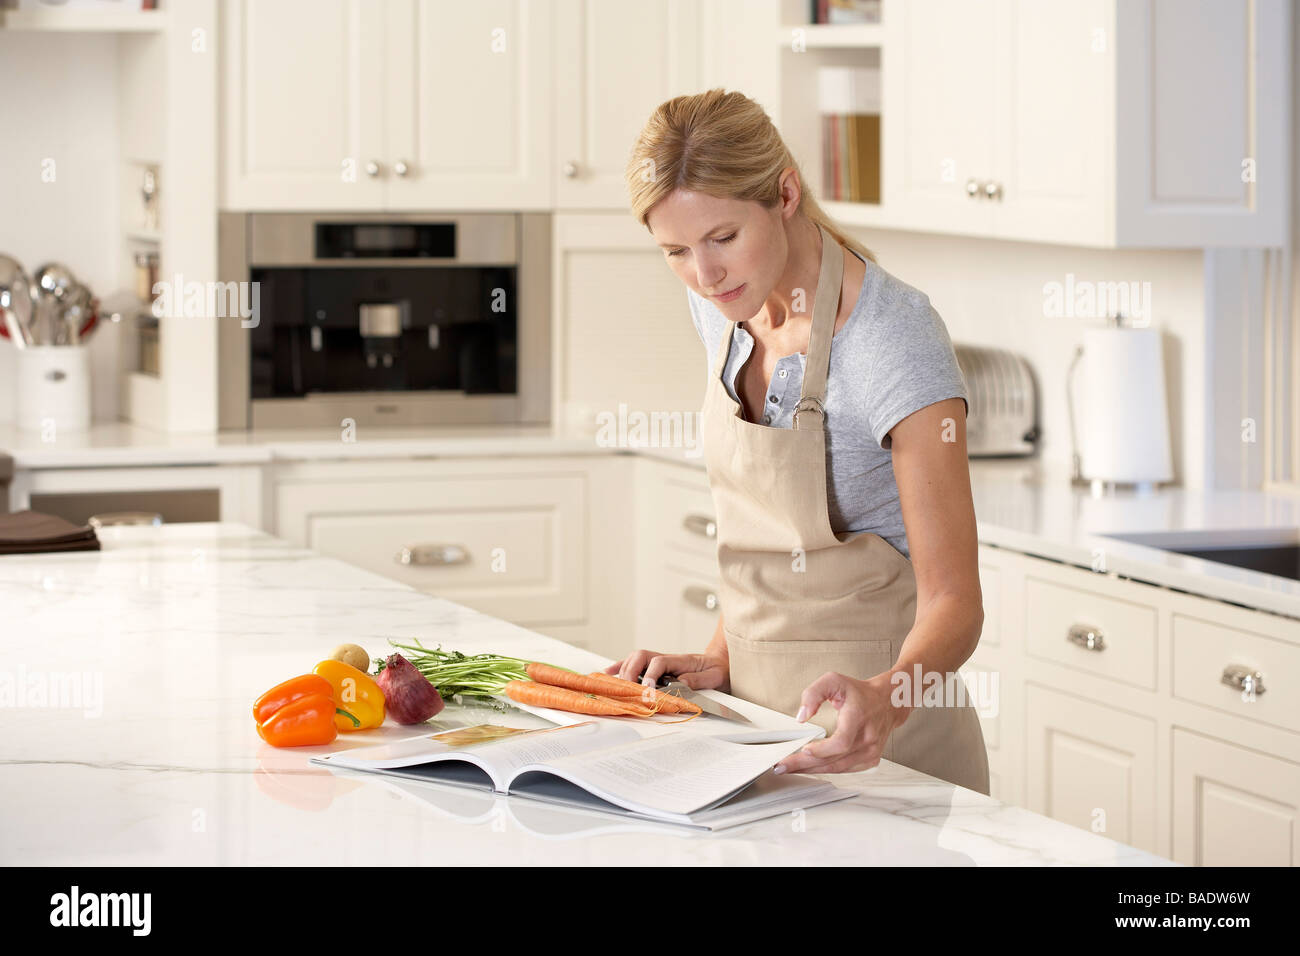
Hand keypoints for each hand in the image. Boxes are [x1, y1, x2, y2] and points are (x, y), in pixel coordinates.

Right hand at [604, 649, 729, 693]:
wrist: (722, 664)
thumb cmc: (718, 671)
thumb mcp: (715, 677)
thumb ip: (698, 680)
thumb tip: (681, 683)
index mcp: (681, 660)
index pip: (659, 662)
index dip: (650, 675)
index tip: (647, 689)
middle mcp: (667, 658)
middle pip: (641, 657)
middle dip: (631, 672)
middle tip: (627, 689)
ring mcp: (660, 662)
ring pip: (635, 658)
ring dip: (624, 669)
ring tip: (615, 684)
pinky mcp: (656, 668)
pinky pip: (636, 664)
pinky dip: (621, 667)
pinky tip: (609, 672)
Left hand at [773, 670, 910, 774]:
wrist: (889, 702)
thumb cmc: (860, 693)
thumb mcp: (834, 680)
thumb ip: (813, 694)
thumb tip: (802, 716)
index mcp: (859, 718)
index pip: (842, 742)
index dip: (822, 750)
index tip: (804, 750)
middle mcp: (867, 738)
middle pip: (834, 759)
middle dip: (805, 765)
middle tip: (782, 766)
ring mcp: (871, 752)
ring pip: (837, 768)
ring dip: (812, 770)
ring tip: (791, 768)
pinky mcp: (870, 760)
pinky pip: (844, 769)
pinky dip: (825, 769)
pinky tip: (810, 768)